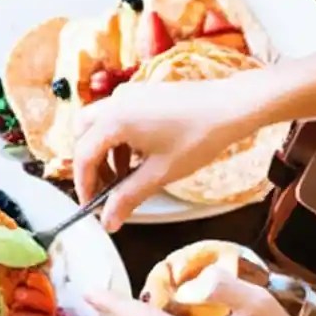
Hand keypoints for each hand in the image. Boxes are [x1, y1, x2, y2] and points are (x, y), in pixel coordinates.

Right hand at [72, 77, 264, 230]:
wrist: (233, 106)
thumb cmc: (198, 137)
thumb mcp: (159, 174)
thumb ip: (128, 197)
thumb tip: (108, 221)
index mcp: (114, 121)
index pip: (83, 156)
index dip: (84, 184)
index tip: (93, 206)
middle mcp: (115, 103)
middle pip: (83, 135)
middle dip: (89, 164)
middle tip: (103, 189)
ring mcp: (130, 95)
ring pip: (99, 125)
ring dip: (105, 152)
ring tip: (124, 177)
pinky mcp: (143, 94)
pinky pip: (117, 117)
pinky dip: (118, 139)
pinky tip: (138, 159)